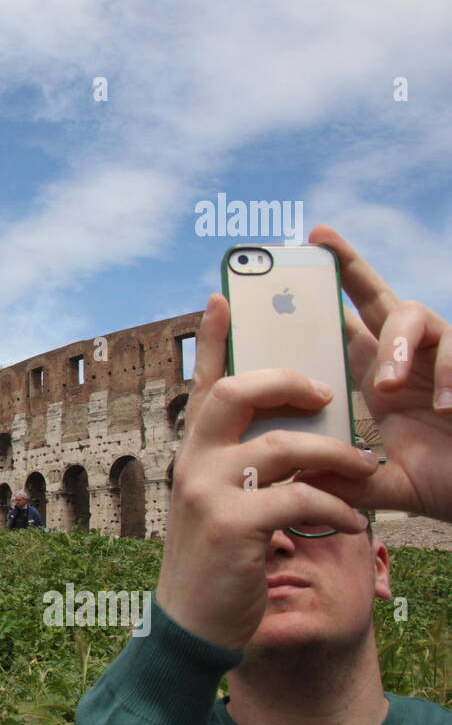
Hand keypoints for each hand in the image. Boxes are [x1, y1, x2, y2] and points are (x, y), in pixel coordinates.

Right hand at [154, 294, 375, 650]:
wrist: (191, 626)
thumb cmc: (218, 564)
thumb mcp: (221, 507)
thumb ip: (243, 469)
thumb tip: (297, 441)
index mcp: (192, 454)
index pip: (203, 385)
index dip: (215, 340)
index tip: (224, 295)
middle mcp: (192, 463)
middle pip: (236, 394)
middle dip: (287, 382)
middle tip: (326, 390)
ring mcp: (206, 492)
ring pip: (284, 446)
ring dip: (335, 456)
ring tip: (363, 471)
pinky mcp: (233, 525)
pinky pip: (302, 499)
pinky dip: (337, 509)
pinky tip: (352, 523)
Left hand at [288, 226, 451, 520]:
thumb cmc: (448, 480)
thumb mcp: (386, 484)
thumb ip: (344, 479)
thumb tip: (297, 480)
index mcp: (378, 377)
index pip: (344, 329)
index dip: (321, 303)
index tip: (288, 276)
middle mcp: (408, 358)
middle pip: (377, 299)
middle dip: (349, 267)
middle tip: (320, 240)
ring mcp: (443, 356)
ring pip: (414, 315)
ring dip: (397, 345)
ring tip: (389, 385)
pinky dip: (450, 376)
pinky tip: (448, 407)